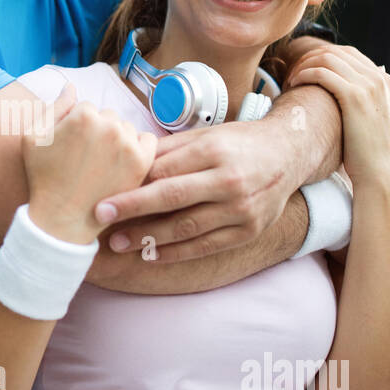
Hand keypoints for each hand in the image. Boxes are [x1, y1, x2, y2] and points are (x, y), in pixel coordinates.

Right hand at [23, 83, 156, 243]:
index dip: (77, 127)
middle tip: (87, 159)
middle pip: (108, 116)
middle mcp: (108, 124)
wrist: (62, 218)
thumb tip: (71, 87)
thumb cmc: (44, 178)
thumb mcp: (33, 138)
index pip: (86, 108)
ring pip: (126, 128)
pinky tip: (123, 162)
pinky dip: (138, 148)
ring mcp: (127, 143)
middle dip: (98, 132)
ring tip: (101, 164)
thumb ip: (54, 107)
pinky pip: (148, 140)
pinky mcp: (142, 162)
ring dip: (117, 140)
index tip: (72, 148)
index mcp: (82, 114)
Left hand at [91, 118, 297, 259]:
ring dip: (148, 237)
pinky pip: (206, 246)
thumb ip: (168, 150)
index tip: (103, 192)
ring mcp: (241, 209)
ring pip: (187, 227)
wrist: (289, 154)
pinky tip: (151, 254)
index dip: (132, 183)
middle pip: (172, 197)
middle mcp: (229, 180)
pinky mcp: (248, 231)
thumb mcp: (206, 135)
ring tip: (118, 242)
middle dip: (133, 209)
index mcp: (214, 150)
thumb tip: (127, 161)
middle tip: (100, 217)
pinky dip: (176, 252)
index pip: (165, 170)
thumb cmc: (238, 142)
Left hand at [285, 45, 389, 186]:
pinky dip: (304, 74)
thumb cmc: (366, 151)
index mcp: (383, 79)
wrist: (377, 172)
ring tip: (290, 81)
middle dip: (309, 59)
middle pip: (335, 52)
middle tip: (291, 74)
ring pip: (326, 58)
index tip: (303, 70)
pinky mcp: (355, 96)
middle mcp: (377, 78)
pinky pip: (322, 73)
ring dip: (304, 66)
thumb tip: (339, 88)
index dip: (321, 57)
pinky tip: (294, 85)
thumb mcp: (371, 118)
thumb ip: (362, 99)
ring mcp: (368, 86)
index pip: (347, 53)